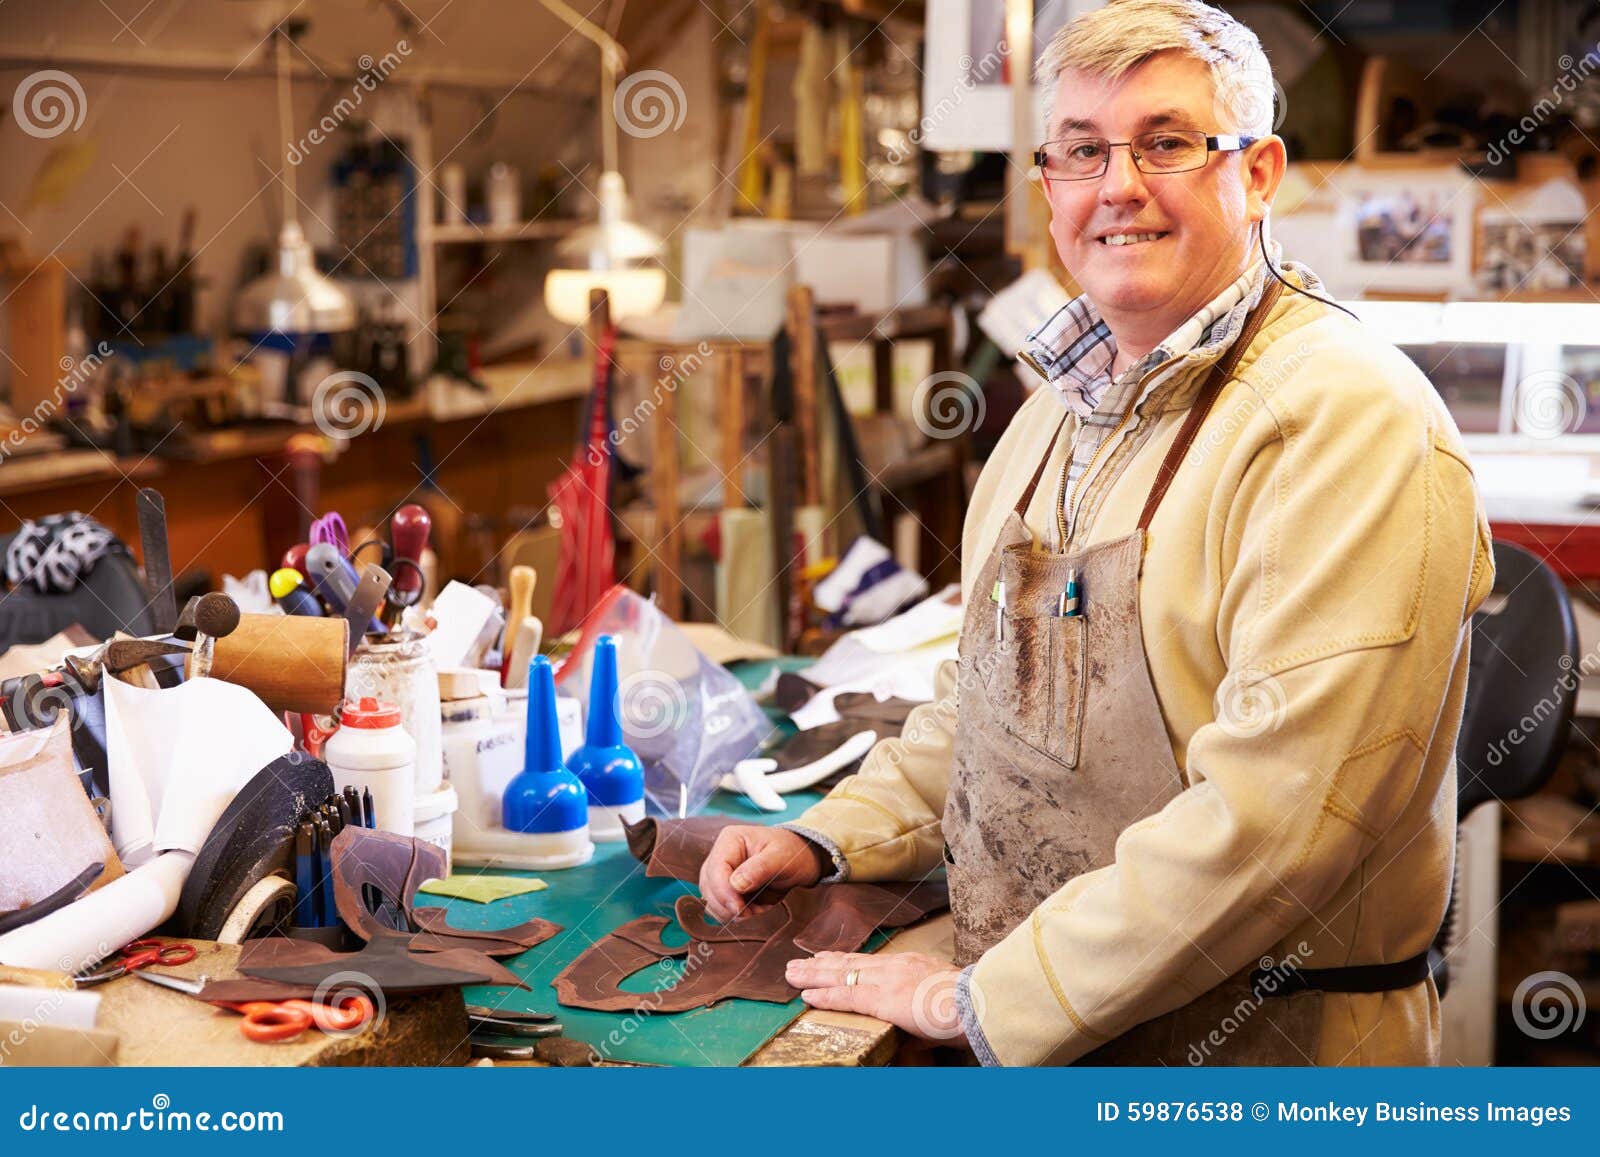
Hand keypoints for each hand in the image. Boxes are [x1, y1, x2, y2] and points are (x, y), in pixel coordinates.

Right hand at [698, 825, 826, 922]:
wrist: (800, 860)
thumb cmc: (791, 852)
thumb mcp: (780, 857)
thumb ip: (759, 869)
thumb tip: (736, 885)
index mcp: (730, 840)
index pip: (715, 869)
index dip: (723, 892)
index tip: (740, 909)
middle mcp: (720, 856)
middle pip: (709, 887)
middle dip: (729, 905)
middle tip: (753, 911)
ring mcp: (721, 874)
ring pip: (712, 900)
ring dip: (734, 911)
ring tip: (759, 907)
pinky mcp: (726, 889)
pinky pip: (722, 908)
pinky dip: (738, 914)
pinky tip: (756, 908)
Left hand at [785, 951, 968, 1044]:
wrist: (980, 1004)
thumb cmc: (970, 1008)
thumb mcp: (941, 1008)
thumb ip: (921, 1023)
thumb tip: (914, 1041)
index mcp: (910, 965)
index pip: (868, 961)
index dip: (842, 959)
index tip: (823, 957)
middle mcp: (895, 967)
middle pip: (848, 963)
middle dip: (819, 964)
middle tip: (796, 964)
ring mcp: (888, 980)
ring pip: (841, 975)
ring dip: (813, 976)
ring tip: (791, 975)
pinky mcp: (885, 998)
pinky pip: (847, 996)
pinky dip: (825, 996)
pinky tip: (807, 996)